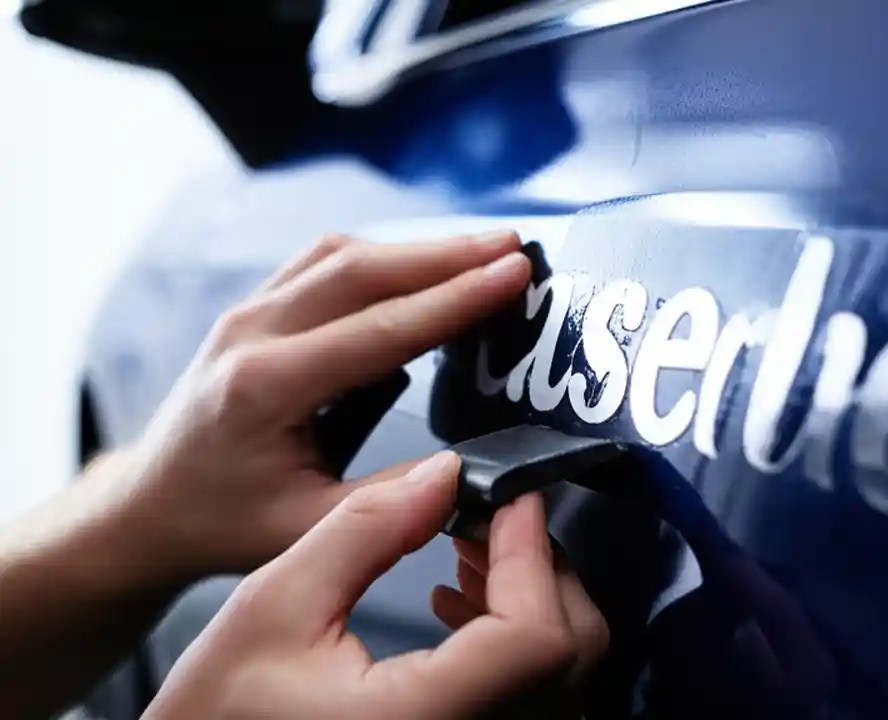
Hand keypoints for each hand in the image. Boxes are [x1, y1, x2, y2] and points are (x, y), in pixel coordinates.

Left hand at [116, 231, 531, 583]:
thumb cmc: (221, 521)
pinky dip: (382, 257)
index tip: (513, 272)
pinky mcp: (255, 309)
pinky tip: (422, 264)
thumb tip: (468, 466)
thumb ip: (390, 496)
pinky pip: (323, 263)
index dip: (457, 297)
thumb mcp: (308, 527)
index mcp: (266, 387)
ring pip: (343, 255)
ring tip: (483, 250)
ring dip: (418, 249)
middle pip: (364, 269)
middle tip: (514, 246)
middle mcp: (253, 333)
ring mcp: (248, 313)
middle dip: (449, 255)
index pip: (382, 327)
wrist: (150, 506)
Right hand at [144, 452, 608, 719]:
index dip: (534, 552)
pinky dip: (520, 644)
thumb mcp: (273, 607)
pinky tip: (458, 606)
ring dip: (534, 602)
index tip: (511, 499)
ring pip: (565, 676)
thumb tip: (443, 474)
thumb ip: (365, 531)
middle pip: (572, 651)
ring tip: (468, 554)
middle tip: (488, 521)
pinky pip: (536, 699)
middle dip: (541, 569)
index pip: (536, 635)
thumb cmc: (217, 716)